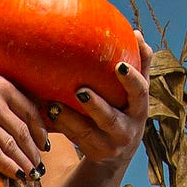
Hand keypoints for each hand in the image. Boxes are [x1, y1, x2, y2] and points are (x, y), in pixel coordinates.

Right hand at [0, 49, 53, 178]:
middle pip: (23, 133)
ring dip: (24, 163)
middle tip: (39, 166)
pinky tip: (16, 175)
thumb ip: (0, 91)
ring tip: (31, 174)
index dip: (40, 133)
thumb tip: (17, 109)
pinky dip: (8, 166)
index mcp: (2, 87)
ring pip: (11, 146)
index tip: (44, 145)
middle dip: (34, 152)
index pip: (31, 114)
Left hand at [52, 58, 149, 172]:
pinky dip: (60, 126)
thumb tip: (136, 32)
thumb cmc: (125, 109)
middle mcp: (127, 130)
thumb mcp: (135, 93)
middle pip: (110, 119)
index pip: (140, 93)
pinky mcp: (92, 153)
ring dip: (69, 118)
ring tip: (52, 104)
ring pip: (86, 133)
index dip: (131, 80)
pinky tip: (46, 112)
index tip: (119, 65)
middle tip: (80, 91)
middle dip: (96, 106)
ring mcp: (109, 145)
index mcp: (139, 109)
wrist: (116, 154)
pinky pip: (73, 139)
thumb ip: (139, 64)